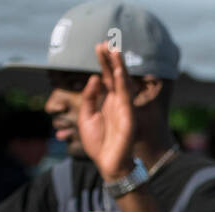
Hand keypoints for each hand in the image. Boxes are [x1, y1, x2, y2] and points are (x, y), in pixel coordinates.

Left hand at [79, 43, 137, 181]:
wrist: (108, 164)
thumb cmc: (98, 144)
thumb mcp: (86, 117)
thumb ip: (89, 97)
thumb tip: (94, 77)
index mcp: (107, 102)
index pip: (105, 78)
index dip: (102, 63)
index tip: (99, 47)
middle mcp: (117, 103)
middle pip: (114, 77)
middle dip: (110, 60)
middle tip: (106, 42)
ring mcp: (124, 110)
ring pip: (122, 84)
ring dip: (118, 67)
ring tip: (115, 50)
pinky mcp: (128, 118)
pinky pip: (126, 98)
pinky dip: (122, 84)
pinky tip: (118, 71)